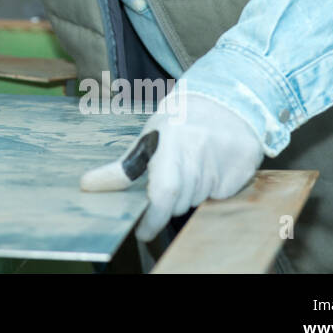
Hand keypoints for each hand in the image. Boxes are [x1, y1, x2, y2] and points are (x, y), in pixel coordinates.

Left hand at [79, 88, 263, 242]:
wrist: (225, 101)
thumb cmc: (180, 121)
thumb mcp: (148, 139)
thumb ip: (122, 168)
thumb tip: (87, 186)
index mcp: (170, 143)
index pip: (164, 191)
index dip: (153, 217)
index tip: (143, 232)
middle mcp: (199, 153)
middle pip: (179, 202)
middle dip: (170, 199)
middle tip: (171, 175)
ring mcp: (224, 162)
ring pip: (199, 200)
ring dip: (191, 192)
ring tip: (192, 164)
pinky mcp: (244, 169)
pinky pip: (222, 195)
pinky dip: (214, 189)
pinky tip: (212, 166)